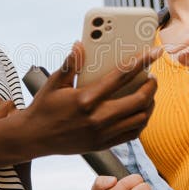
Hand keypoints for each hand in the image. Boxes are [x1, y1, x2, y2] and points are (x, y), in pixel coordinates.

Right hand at [23, 42, 161, 155]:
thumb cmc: (44, 107)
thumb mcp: (54, 82)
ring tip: (148, 94)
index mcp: (85, 98)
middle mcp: (97, 118)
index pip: (121, 76)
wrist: (34, 138)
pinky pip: (133, 133)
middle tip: (152, 77)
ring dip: (150, 104)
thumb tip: (80, 45)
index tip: (154, 53)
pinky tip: (140, 111)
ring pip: (140, 119)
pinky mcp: (103, 144)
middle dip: (151, 86)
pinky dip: (142, 121)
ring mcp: (102, 134)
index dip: (141, 62)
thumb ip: (70, 64)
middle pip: (138, 100)